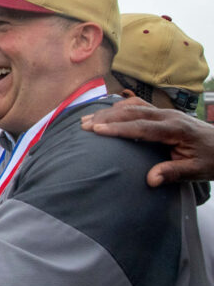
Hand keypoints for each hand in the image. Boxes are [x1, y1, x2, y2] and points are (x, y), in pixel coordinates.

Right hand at [81, 97, 213, 185]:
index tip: (96, 130)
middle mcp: (169, 116)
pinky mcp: (163, 113)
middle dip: (106, 117)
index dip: (117, 128)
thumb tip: (150, 180)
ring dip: (109, 111)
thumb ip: (173, 172)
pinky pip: (138, 105)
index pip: (141, 127)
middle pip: (132, 112)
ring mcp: (166, 112)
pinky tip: (107, 112)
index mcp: (176, 129)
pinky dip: (120, 107)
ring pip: (133, 106)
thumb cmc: (212, 159)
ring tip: (87, 118)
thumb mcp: (197, 171)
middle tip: (83, 125)